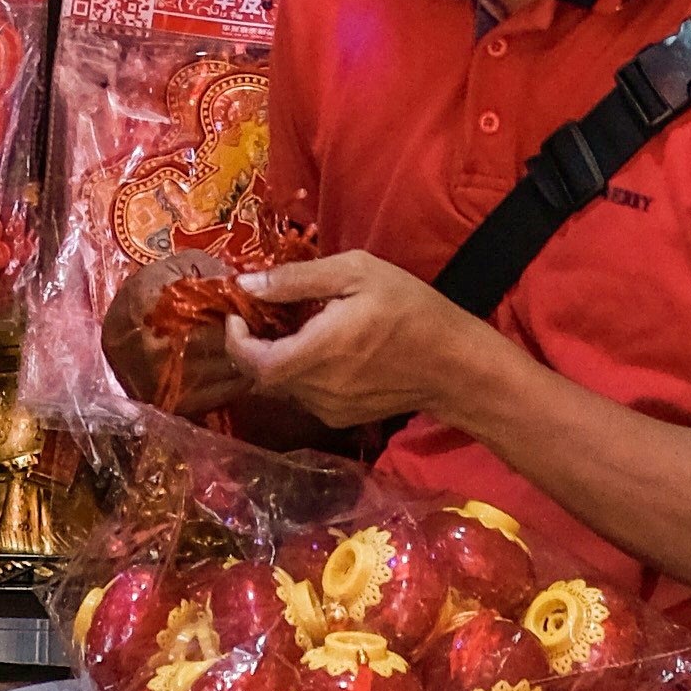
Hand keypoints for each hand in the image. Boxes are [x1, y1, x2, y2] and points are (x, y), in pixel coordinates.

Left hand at [214, 249, 504, 439]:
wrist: (456, 364)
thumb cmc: (410, 309)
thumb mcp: (357, 273)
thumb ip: (297, 279)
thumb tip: (247, 284)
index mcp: (318, 351)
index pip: (252, 361)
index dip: (235, 340)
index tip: (238, 313)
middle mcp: (317, 388)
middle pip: (263, 375)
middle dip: (254, 345)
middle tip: (264, 315)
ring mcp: (329, 408)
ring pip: (283, 386)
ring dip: (278, 358)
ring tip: (296, 328)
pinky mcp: (343, 417)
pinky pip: (305, 395)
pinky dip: (301, 372)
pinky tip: (322, 350)